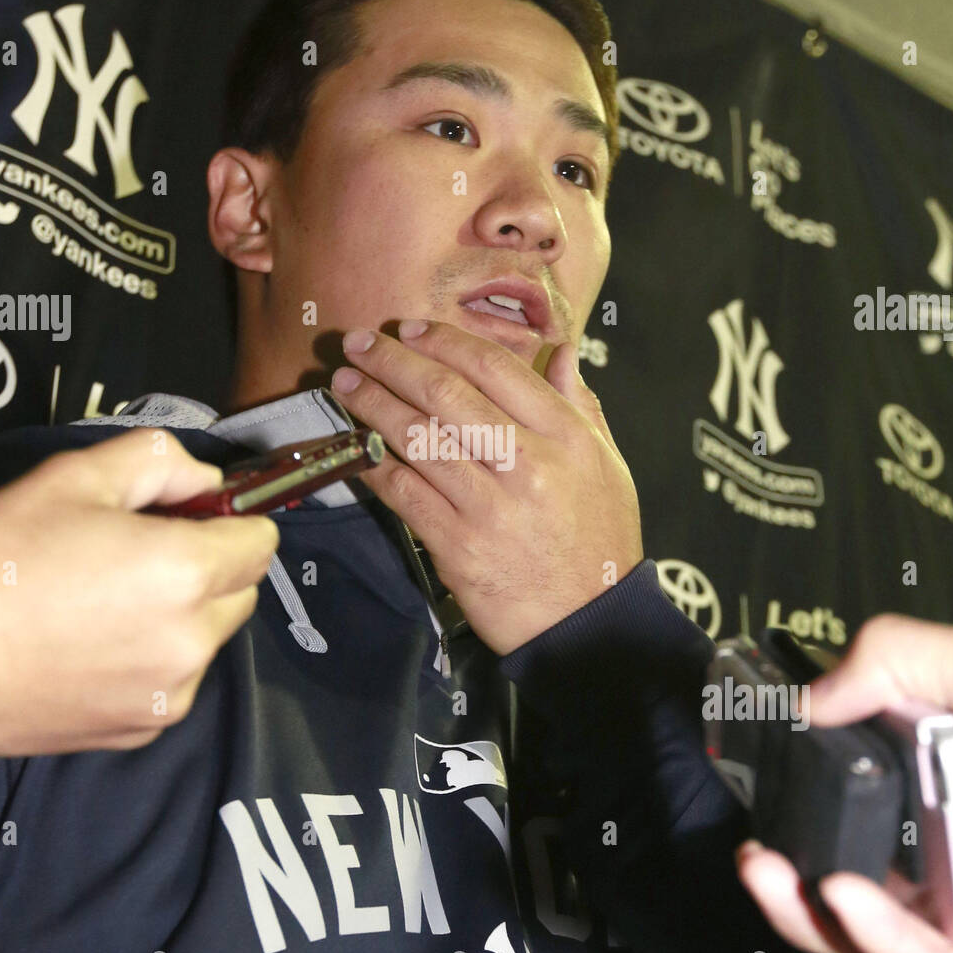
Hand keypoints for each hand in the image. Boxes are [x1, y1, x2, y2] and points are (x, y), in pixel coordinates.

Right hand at [0, 429, 278, 754]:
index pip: (261, 540)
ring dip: (182, 615)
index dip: (229, 519)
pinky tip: (92, 642)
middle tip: (137, 552)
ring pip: (209, 637)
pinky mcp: (140, 729)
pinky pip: (174, 681)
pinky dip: (152, 660)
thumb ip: (159, 462)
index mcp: (186, 571)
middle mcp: (192, 639)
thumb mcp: (72, 478)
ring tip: (104, 600)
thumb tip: (205, 480)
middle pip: (242, 590)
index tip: (190, 514)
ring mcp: (169, 692)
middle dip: (208, 566)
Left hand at [329, 319, 642, 655]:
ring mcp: (490, 505)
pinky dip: (375, 465)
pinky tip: (355, 446)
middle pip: (446, 393)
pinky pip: (405, 493)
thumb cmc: (599, 542)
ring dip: (373, 404)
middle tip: (357, 344)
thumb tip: (561, 353)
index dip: (444, 341)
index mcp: (566, 436)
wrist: (590, 623)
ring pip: (418, 437)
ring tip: (344, 384)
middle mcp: (527, 463)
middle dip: (393, 362)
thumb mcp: (608, 465)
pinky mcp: (459, 545)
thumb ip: (580, 405)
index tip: (409, 329)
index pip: (495, 368)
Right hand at [735, 613, 952, 952]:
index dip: (797, 822)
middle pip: (852, 897)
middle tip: (753, 857)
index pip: (855, 826)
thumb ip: (889, 657)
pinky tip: (843, 894)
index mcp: (944, 798)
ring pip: (882, 944)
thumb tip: (812, 698)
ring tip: (773, 873)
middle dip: (786, 889)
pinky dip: (880, 937)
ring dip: (812, 920)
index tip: (757, 805)